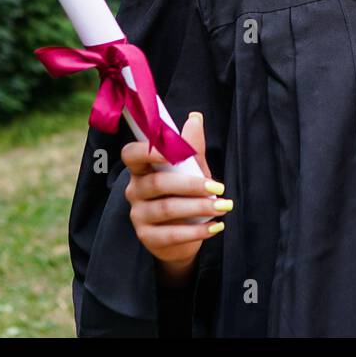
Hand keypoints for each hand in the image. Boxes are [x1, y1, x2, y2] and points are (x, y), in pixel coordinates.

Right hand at [122, 112, 229, 273]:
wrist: (184, 237)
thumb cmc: (186, 195)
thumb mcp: (192, 170)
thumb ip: (192, 148)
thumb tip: (195, 118)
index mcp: (142, 169)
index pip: (131, 154)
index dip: (148, 151)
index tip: (175, 151)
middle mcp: (134, 190)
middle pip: (157, 183)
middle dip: (191, 185)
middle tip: (218, 187)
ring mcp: (138, 215)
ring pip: (166, 209)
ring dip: (198, 207)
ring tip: (223, 206)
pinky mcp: (147, 238)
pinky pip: (171, 235)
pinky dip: (196, 231)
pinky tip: (215, 227)